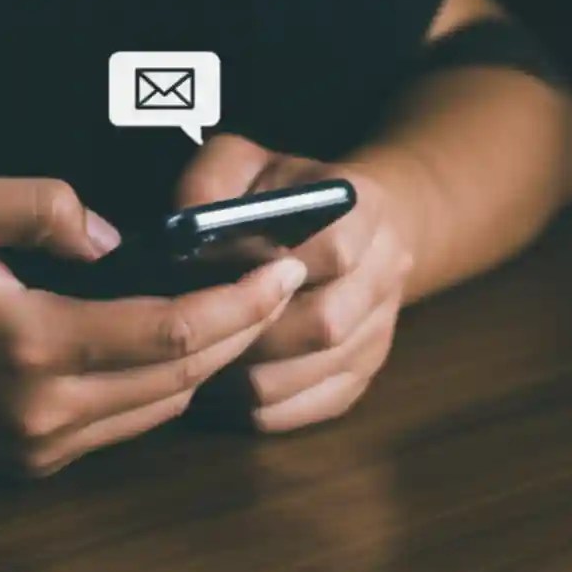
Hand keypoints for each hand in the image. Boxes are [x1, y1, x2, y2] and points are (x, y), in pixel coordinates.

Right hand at [0, 173, 305, 475]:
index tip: (282, 273)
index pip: (172, 333)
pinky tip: (181, 349)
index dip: (240, 304)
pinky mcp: (33, 466)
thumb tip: (116, 239)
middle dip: (242, 330)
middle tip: (278, 284)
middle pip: (184, 378)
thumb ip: (41, 206)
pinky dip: (166, 389)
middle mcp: (46, 412)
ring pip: (163, 410)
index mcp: (32, 346)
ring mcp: (41, 449)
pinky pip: (127, 428)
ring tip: (241, 309)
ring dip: (211, 361)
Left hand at [177, 135, 412, 431]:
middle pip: (325, 325)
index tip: (222, 268)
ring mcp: (380, 330)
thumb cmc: (283, 194)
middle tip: (198, 332)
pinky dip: (259, 407)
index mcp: (366, 208)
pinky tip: (224, 385)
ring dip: (246, 375)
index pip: (335, 249)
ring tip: (201, 360)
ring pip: (309, 375)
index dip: (273, 268)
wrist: (354, 226)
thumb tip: (183, 227)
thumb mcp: (243, 163)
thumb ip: (211, 183)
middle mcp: (388, 271)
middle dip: (251, 332)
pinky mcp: (363, 375)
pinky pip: (309, 408)